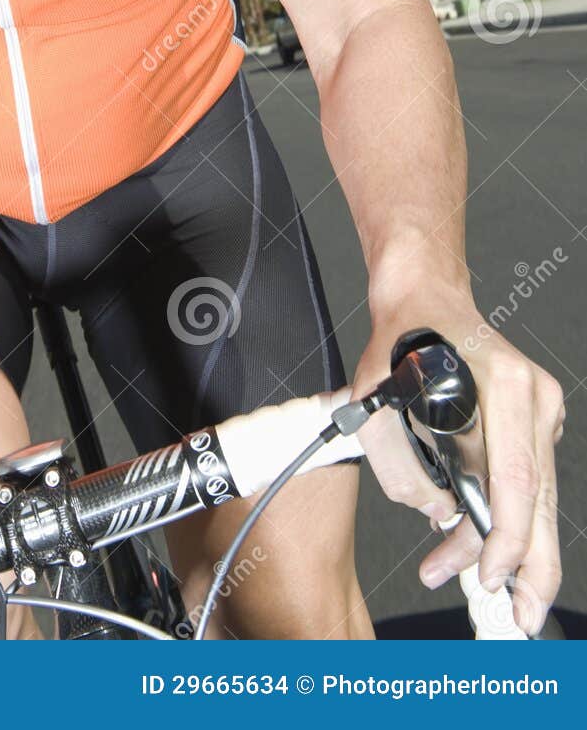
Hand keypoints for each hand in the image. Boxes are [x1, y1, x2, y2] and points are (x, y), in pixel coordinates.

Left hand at [353, 292, 564, 634]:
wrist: (425, 297)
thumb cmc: (402, 340)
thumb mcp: (375, 401)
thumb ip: (399, 468)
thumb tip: (433, 514)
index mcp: (504, 386)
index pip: (518, 481)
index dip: (508, 539)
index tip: (493, 577)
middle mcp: (533, 397)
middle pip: (541, 501)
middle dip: (530, 568)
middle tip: (521, 617)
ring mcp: (541, 408)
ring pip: (532, 499)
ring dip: (499, 545)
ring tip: (455, 574)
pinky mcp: (535, 419)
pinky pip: (524, 481)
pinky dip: (497, 512)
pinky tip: (463, 535)